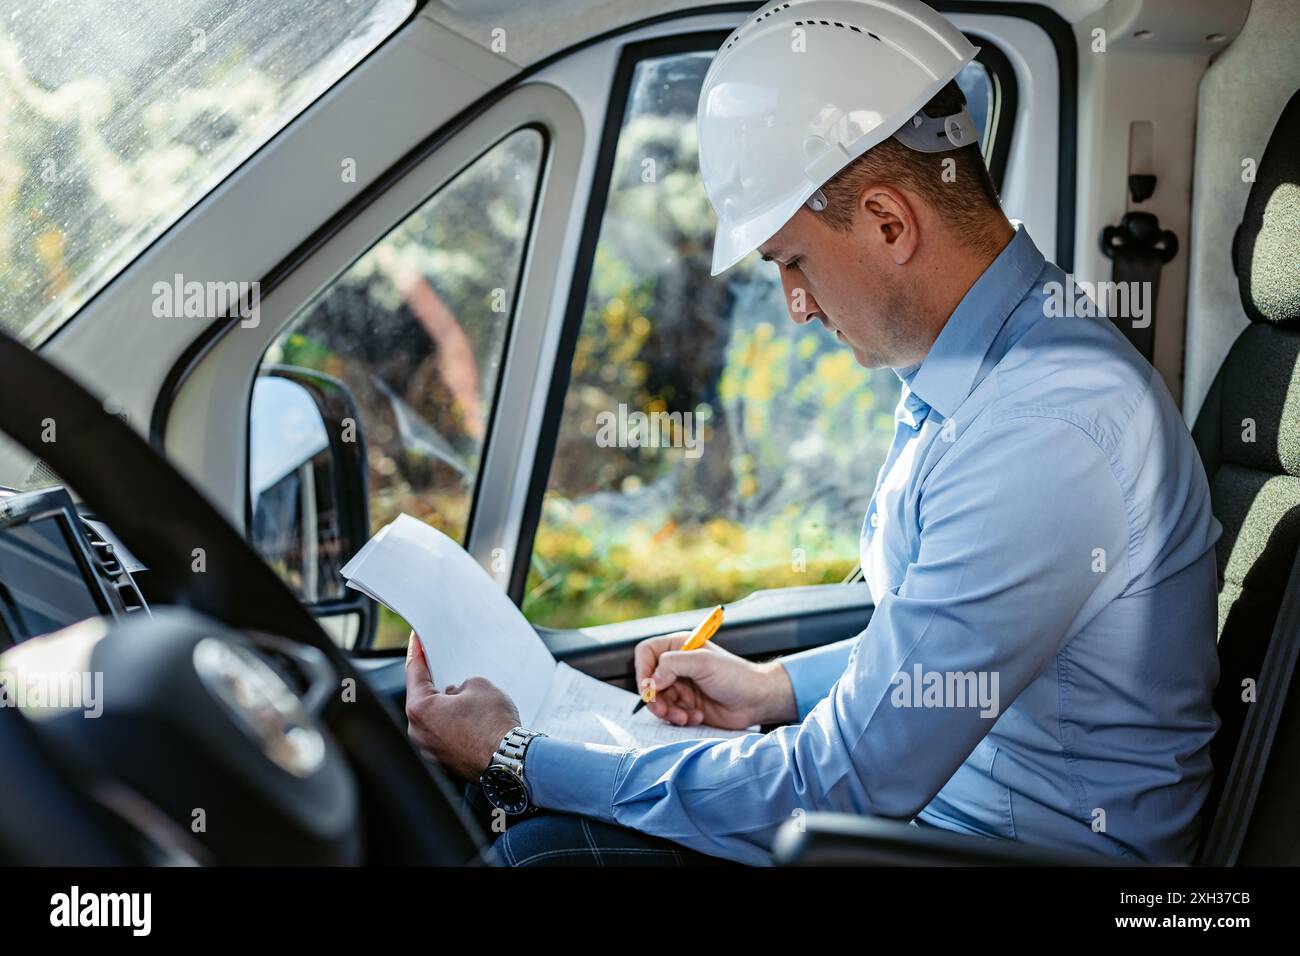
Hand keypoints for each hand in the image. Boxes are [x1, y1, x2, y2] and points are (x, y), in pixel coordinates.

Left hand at [404, 632, 519, 780]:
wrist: (509, 760)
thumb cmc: (493, 724)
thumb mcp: (479, 686)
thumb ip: (461, 685)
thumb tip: (457, 696)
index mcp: (421, 710)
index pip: (414, 673)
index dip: (416, 652)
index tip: (415, 640)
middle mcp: (419, 733)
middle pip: (423, 700)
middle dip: (434, 684)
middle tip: (443, 667)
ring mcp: (430, 751)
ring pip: (434, 720)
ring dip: (446, 708)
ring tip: (466, 698)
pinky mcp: (444, 763)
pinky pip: (444, 737)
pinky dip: (454, 726)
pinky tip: (471, 720)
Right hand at [634, 632, 797, 729]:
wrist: (757, 701)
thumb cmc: (736, 676)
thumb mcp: (703, 662)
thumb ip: (673, 664)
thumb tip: (652, 680)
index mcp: (679, 647)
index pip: (646, 652)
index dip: (642, 669)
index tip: (648, 688)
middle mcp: (677, 666)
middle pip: (648, 681)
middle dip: (655, 699)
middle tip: (663, 710)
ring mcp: (681, 686)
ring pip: (657, 701)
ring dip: (668, 712)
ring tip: (684, 717)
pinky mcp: (686, 705)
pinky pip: (670, 714)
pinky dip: (679, 718)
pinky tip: (696, 717)